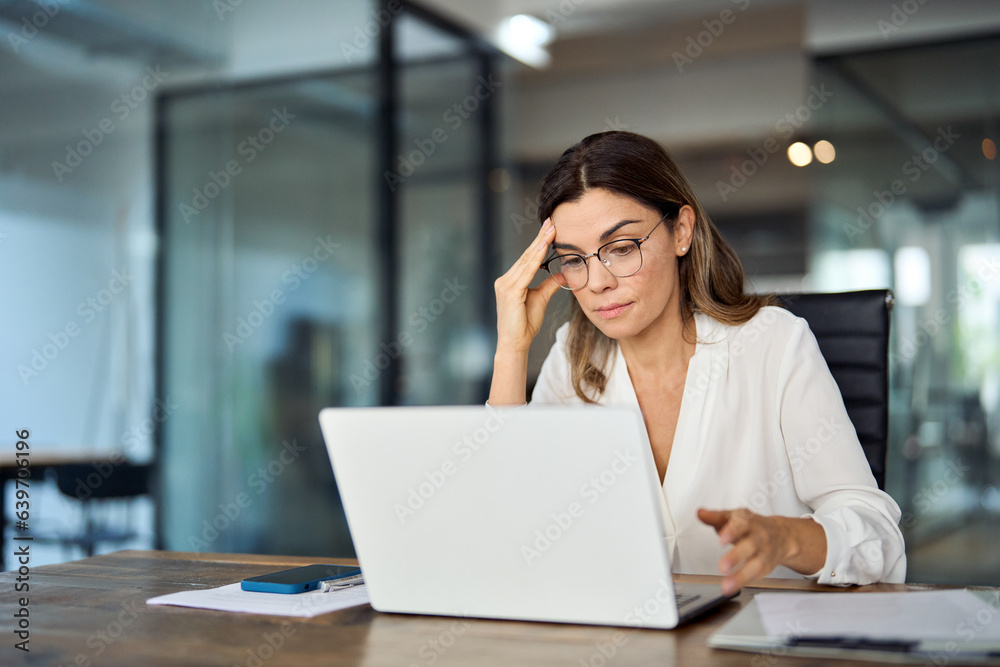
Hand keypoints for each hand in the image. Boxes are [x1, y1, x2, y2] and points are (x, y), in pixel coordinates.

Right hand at [492, 218, 561, 353]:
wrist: (515, 343)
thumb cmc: (524, 324)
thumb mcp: (540, 299)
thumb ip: (549, 284)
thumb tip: (564, 273)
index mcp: (511, 281)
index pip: (528, 258)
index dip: (539, 242)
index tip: (550, 228)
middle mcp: (505, 280)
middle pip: (526, 255)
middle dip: (540, 237)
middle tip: (551, 221)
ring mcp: (505, 285)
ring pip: (526, 260)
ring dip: (539, 243)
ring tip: (550, 229)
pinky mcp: (510, 291)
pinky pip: (525, 271)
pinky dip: (535, 258)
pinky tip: (543, 247)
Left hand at [697, 508, 825, 595]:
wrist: (780, 534)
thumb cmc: (752, 525)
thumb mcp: (733, 517)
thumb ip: (715, 517)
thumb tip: (700, 513)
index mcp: (748, 521)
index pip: (741, 525)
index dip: (732, 531)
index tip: (722, 539)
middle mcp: (759, 536)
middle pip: (750, 545)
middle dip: (736, 556)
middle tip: (722, 567)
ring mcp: (765, 552)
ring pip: (756, 564)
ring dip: (741, 576)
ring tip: (726, 585)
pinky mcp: (767, 566)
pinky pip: (758, 575)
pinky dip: (746, 581)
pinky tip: (734, 586)